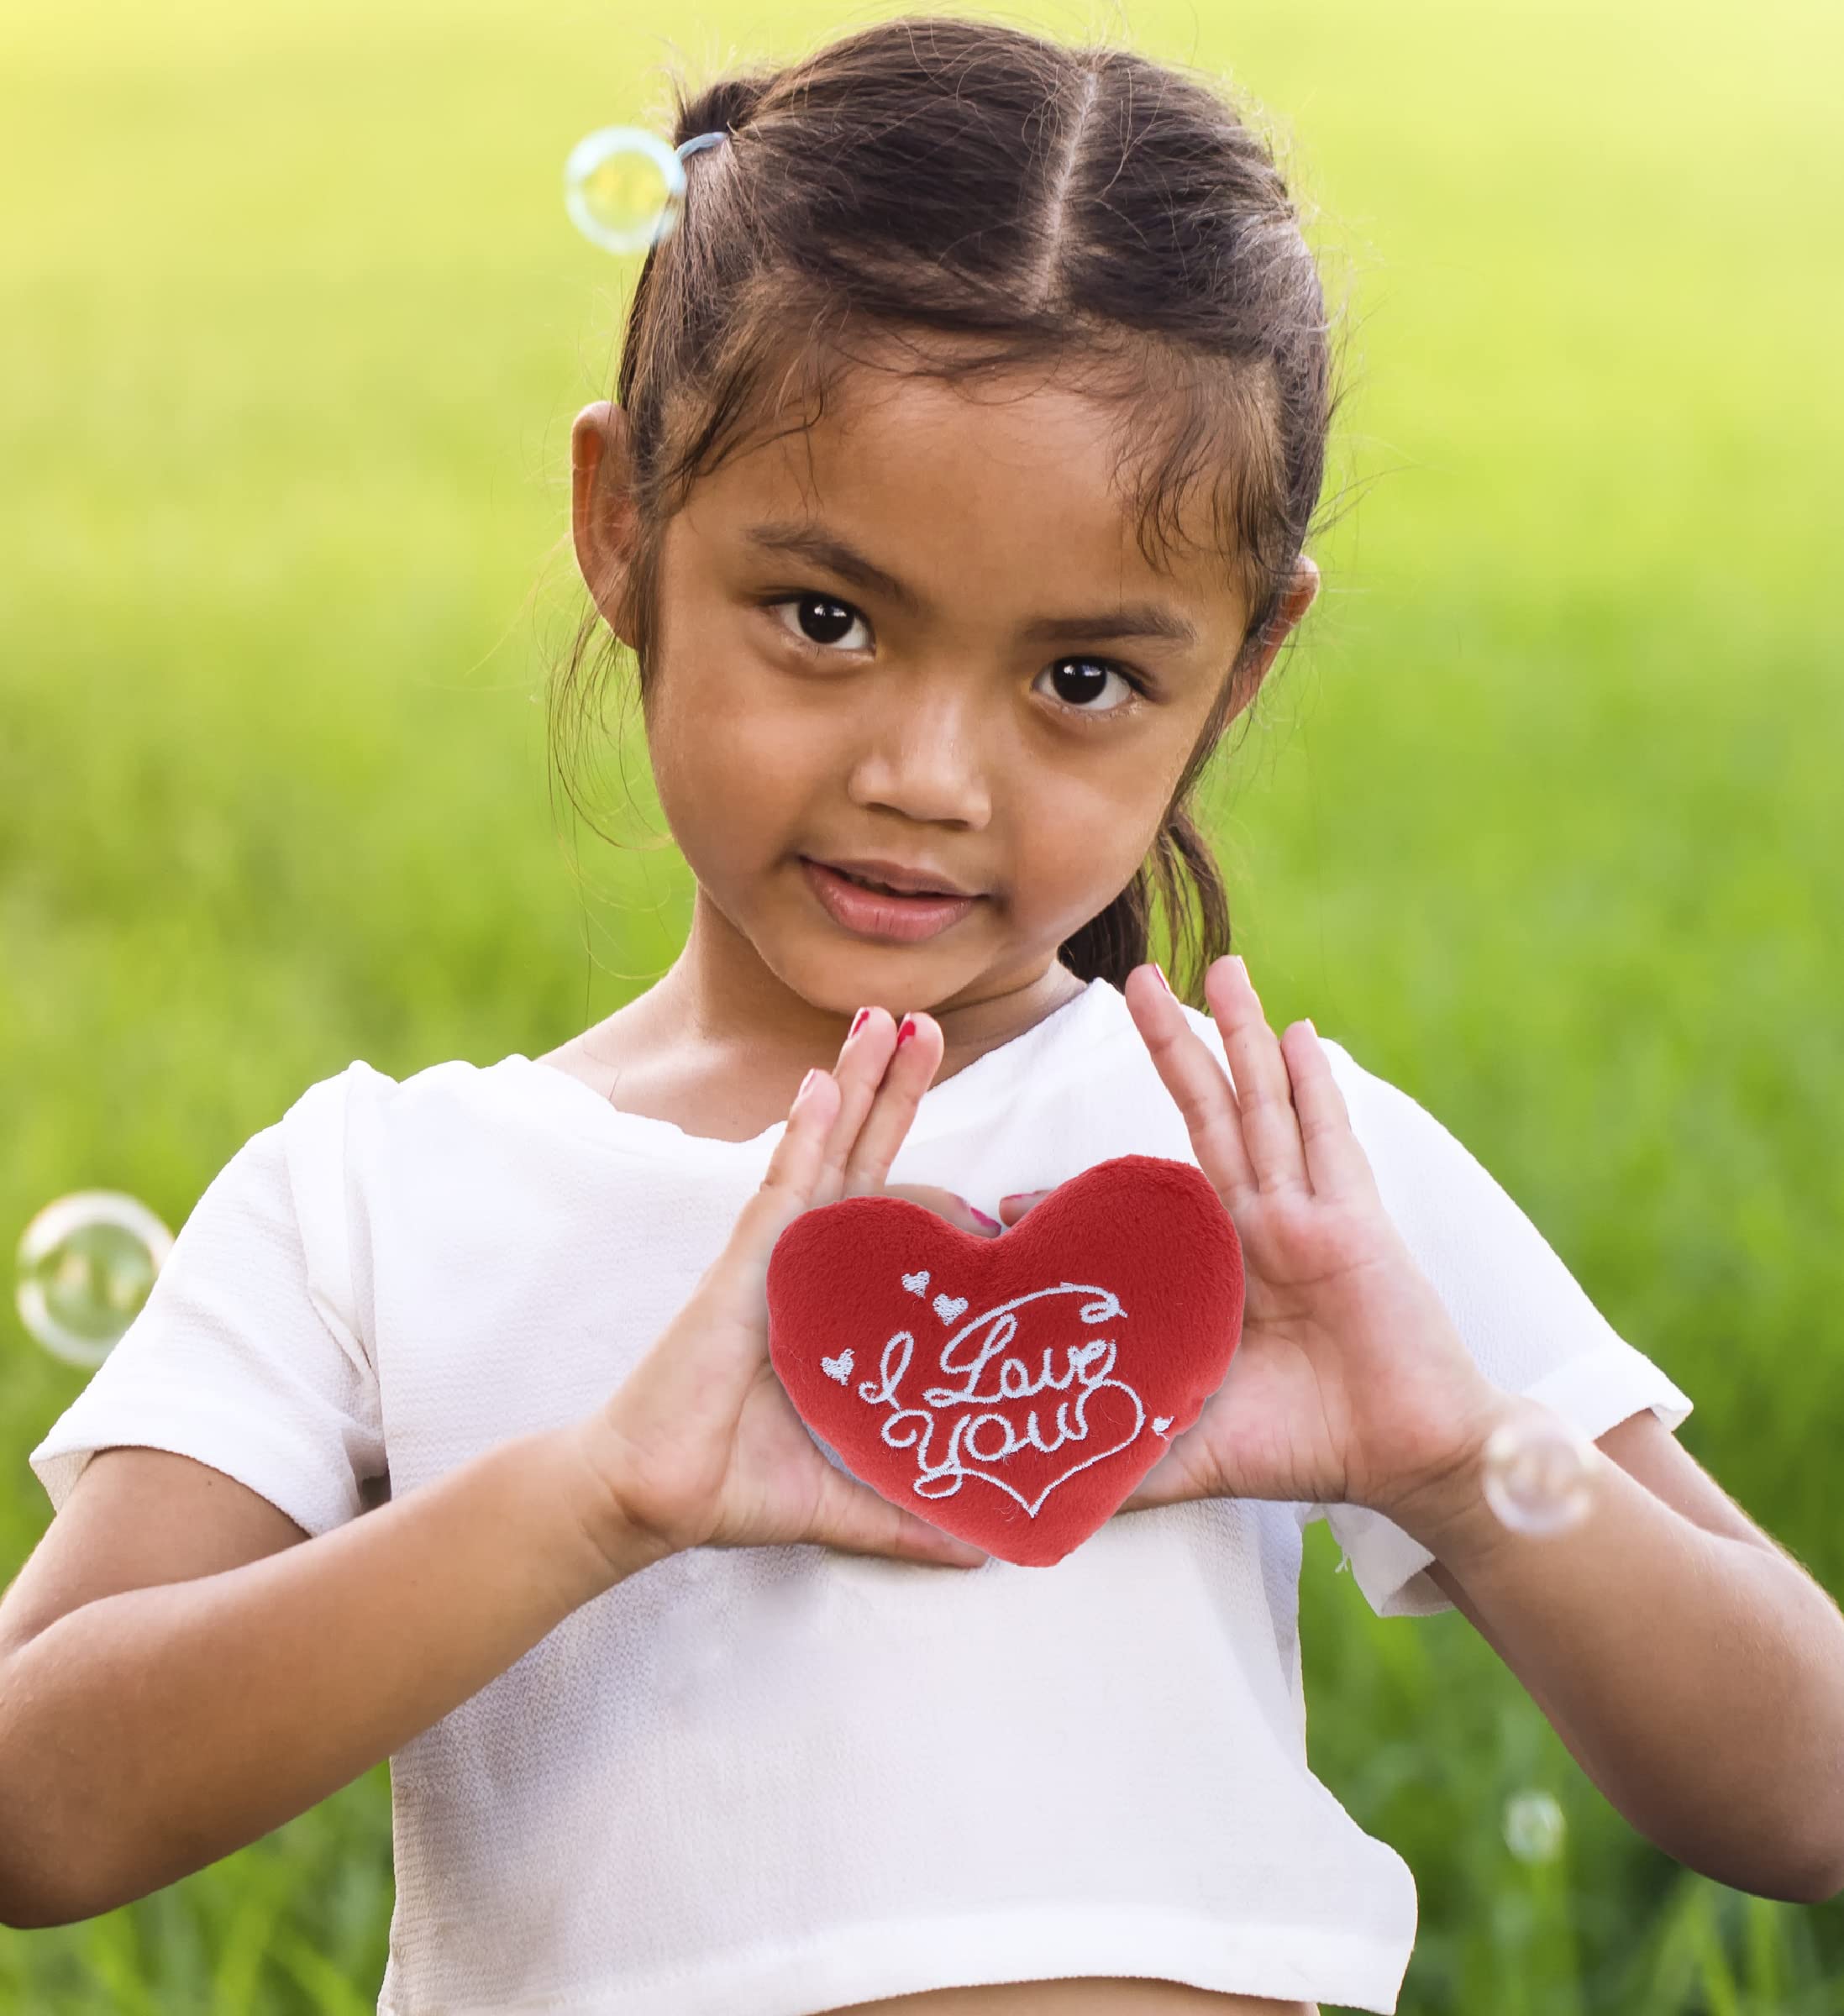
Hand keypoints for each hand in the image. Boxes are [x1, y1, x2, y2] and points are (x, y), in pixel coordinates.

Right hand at [563, 1007, 1000, 1574]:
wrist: (647, 1502)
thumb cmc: (731, 1485)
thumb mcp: (846, 1499)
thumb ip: (911, 1514)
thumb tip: (985, 1549)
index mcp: (827, 1298)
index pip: (880, 1205)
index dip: (912, 1149)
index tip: (947, 1101)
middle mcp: (800, 1265)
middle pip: (858, 1158)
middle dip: (891, 1090)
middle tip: (928, 1022)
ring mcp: (768, 1262)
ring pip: (822, 1156)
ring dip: (856, 1086)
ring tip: (887, 1021)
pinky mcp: (737, 1275)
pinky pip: (778, 1193)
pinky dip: (803, 1138)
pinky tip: (821, 1085)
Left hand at [999, 957, 1503, 1522]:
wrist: (1406, 1461)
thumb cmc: (1306, 1447)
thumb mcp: (1189, 1450)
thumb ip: (1122, 1457)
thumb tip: (1043, 1500)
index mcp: (1212, 1270)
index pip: (1141, 1207)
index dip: (1082, 1189)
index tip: (1011, 1187)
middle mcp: (1256, 1227)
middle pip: (1206, 1116)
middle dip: (1173, 1048)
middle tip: (1132, 979)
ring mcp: (1306, 1216)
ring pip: (1262, 1106)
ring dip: (1238, 1037)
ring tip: (1219, 966)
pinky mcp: (1353, 1222)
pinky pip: (1326, 1139)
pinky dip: (1311, 1084)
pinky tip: (1292, 1031)